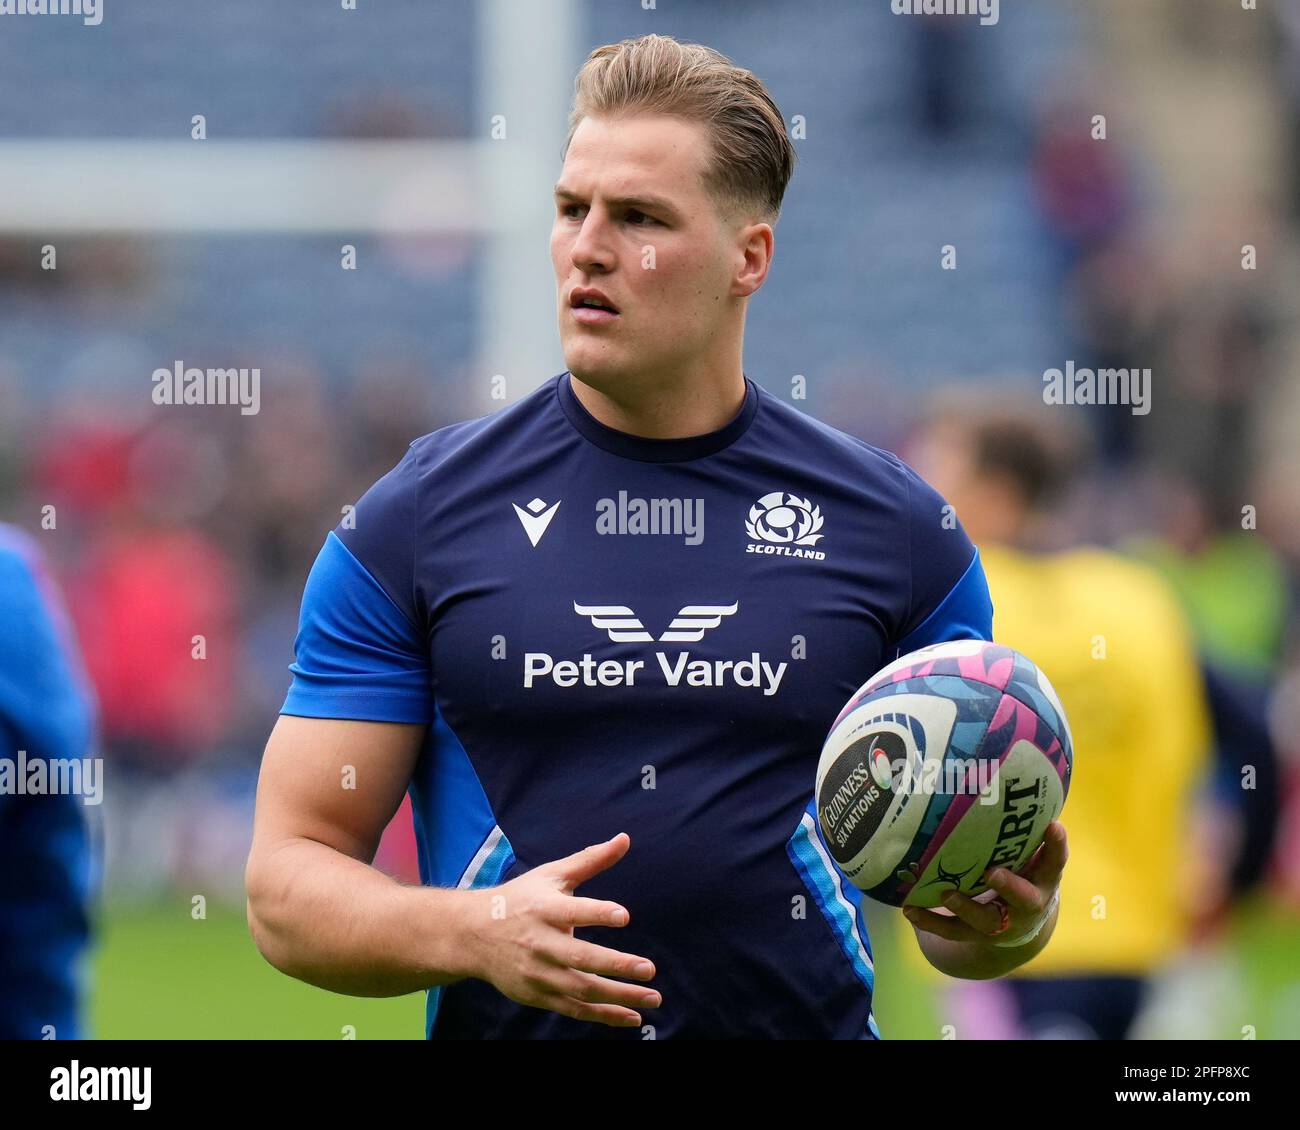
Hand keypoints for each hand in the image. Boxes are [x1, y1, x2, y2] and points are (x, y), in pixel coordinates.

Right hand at [463, 832, 660, 1027]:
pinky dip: (602, 1016)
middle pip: (579, 957)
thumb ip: (590, 860)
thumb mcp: (551, 875)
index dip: (598, 913)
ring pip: (581, 989)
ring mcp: (537, 973)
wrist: (472, 935)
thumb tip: (624, 838)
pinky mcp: (537, 995)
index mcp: (544, 909)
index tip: (624, 916)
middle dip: (616, 965)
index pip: (573, 911)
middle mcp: (539, 943)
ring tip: (651, 998)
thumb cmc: (520, 899)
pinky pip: (573, 1009)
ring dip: (618, 997)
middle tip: (649, 968)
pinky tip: (630, 1017)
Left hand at [901, 820, 1067, 947]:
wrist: (1020, 923)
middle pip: (1024, 898)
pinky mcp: (975, 935)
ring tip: (945, 893)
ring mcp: (1001, 924)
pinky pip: (952, 931)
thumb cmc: (1024, 873)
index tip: (1053, 825)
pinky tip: (910, 911)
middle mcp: (1026, 905)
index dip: (1056, 845)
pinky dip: (930, 922)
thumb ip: (1024, 829)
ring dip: (965, 907)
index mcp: (1043, 880)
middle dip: (1009, 886)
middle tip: (991, 872)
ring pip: (984, 920)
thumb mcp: (1031, 855)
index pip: (1055, 862)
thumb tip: (1009, 778)